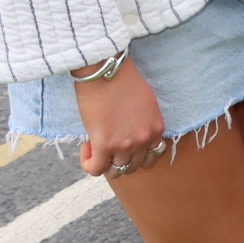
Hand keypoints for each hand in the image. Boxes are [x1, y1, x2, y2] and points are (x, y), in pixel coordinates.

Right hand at [74, 57, 167, 178]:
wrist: (107, 70)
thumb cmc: (123, 81)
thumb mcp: (145, 104)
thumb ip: (142, 124)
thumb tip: (128, 137)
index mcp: (156, 128)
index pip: (151, 156)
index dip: (135, 154)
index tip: (123, 144)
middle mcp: (144, 139)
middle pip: (134, 166)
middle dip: (120, 160)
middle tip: (107, 147)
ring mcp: (126, 144)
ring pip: (116, 172)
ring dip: (104, 163)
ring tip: (95, 146)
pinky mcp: (105, 145)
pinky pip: (96, 169)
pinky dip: (89, 164)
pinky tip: (86, 147)